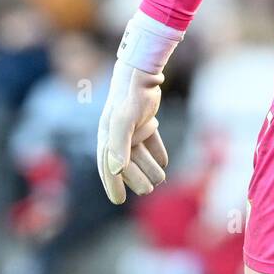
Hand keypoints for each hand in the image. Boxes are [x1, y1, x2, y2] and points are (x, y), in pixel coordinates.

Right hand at [97, 59, 168, 204]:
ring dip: (149, 166)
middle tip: (148, 190)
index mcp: (108, 137)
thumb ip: (119, 145)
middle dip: (136, 178)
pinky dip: (156, 151)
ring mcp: (130, 127)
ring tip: (161, 179)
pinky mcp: (143, 119)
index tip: (118, 201)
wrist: (141, 72)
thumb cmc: (130, 97)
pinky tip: (165, 162)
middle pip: (126, 164)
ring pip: (139, 154)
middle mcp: (116, 135)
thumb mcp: (124, 121)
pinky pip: (149, 141)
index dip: (112, 185)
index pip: (108, 168)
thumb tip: (116, 170)